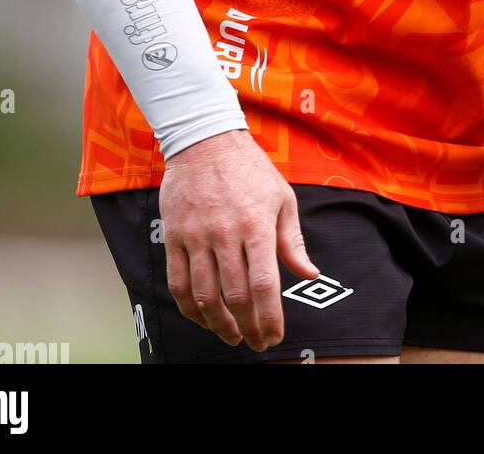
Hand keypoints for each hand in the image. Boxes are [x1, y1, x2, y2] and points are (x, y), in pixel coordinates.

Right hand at [158, 129, 318, 350]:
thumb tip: (309, 274)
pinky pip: (178, 283)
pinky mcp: (174, 236)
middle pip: (234, 297)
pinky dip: (189, 309)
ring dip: (218, 325)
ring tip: (231, 336)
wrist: (206, 140)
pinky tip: (203, 318)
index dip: (269, 318)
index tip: (273, 336)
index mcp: (256, 225)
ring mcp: (196, 237)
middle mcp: (225, 234)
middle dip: (247, 328)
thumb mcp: (282, 198)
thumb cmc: (250, 169)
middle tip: (255, 342)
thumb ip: (292, 241)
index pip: (264, 285)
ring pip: (204, 295)